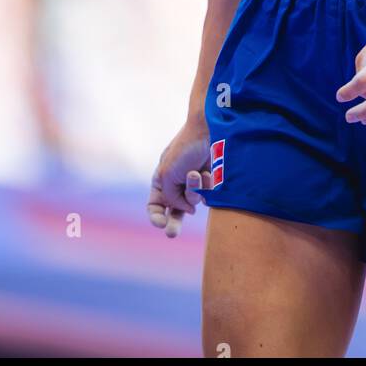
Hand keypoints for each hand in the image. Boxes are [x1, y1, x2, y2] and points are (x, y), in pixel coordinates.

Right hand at [146, 117, 211, 236]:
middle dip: (173, 224)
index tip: (161, 222)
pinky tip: (208, 172)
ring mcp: (194, 184)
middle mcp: (177, 185)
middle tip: (172, 234)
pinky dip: (207, 187)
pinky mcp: (210, 183)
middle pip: (173, 212)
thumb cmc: (185, 148)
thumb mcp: (167, 173)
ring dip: (194, 189)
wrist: (210, 131)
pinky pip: (208, 197)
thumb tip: (187, 210)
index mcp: (161, 180)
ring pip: (192, 202)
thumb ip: (170, 197)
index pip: (155, 206)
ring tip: (197, 172)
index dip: (155, 216)